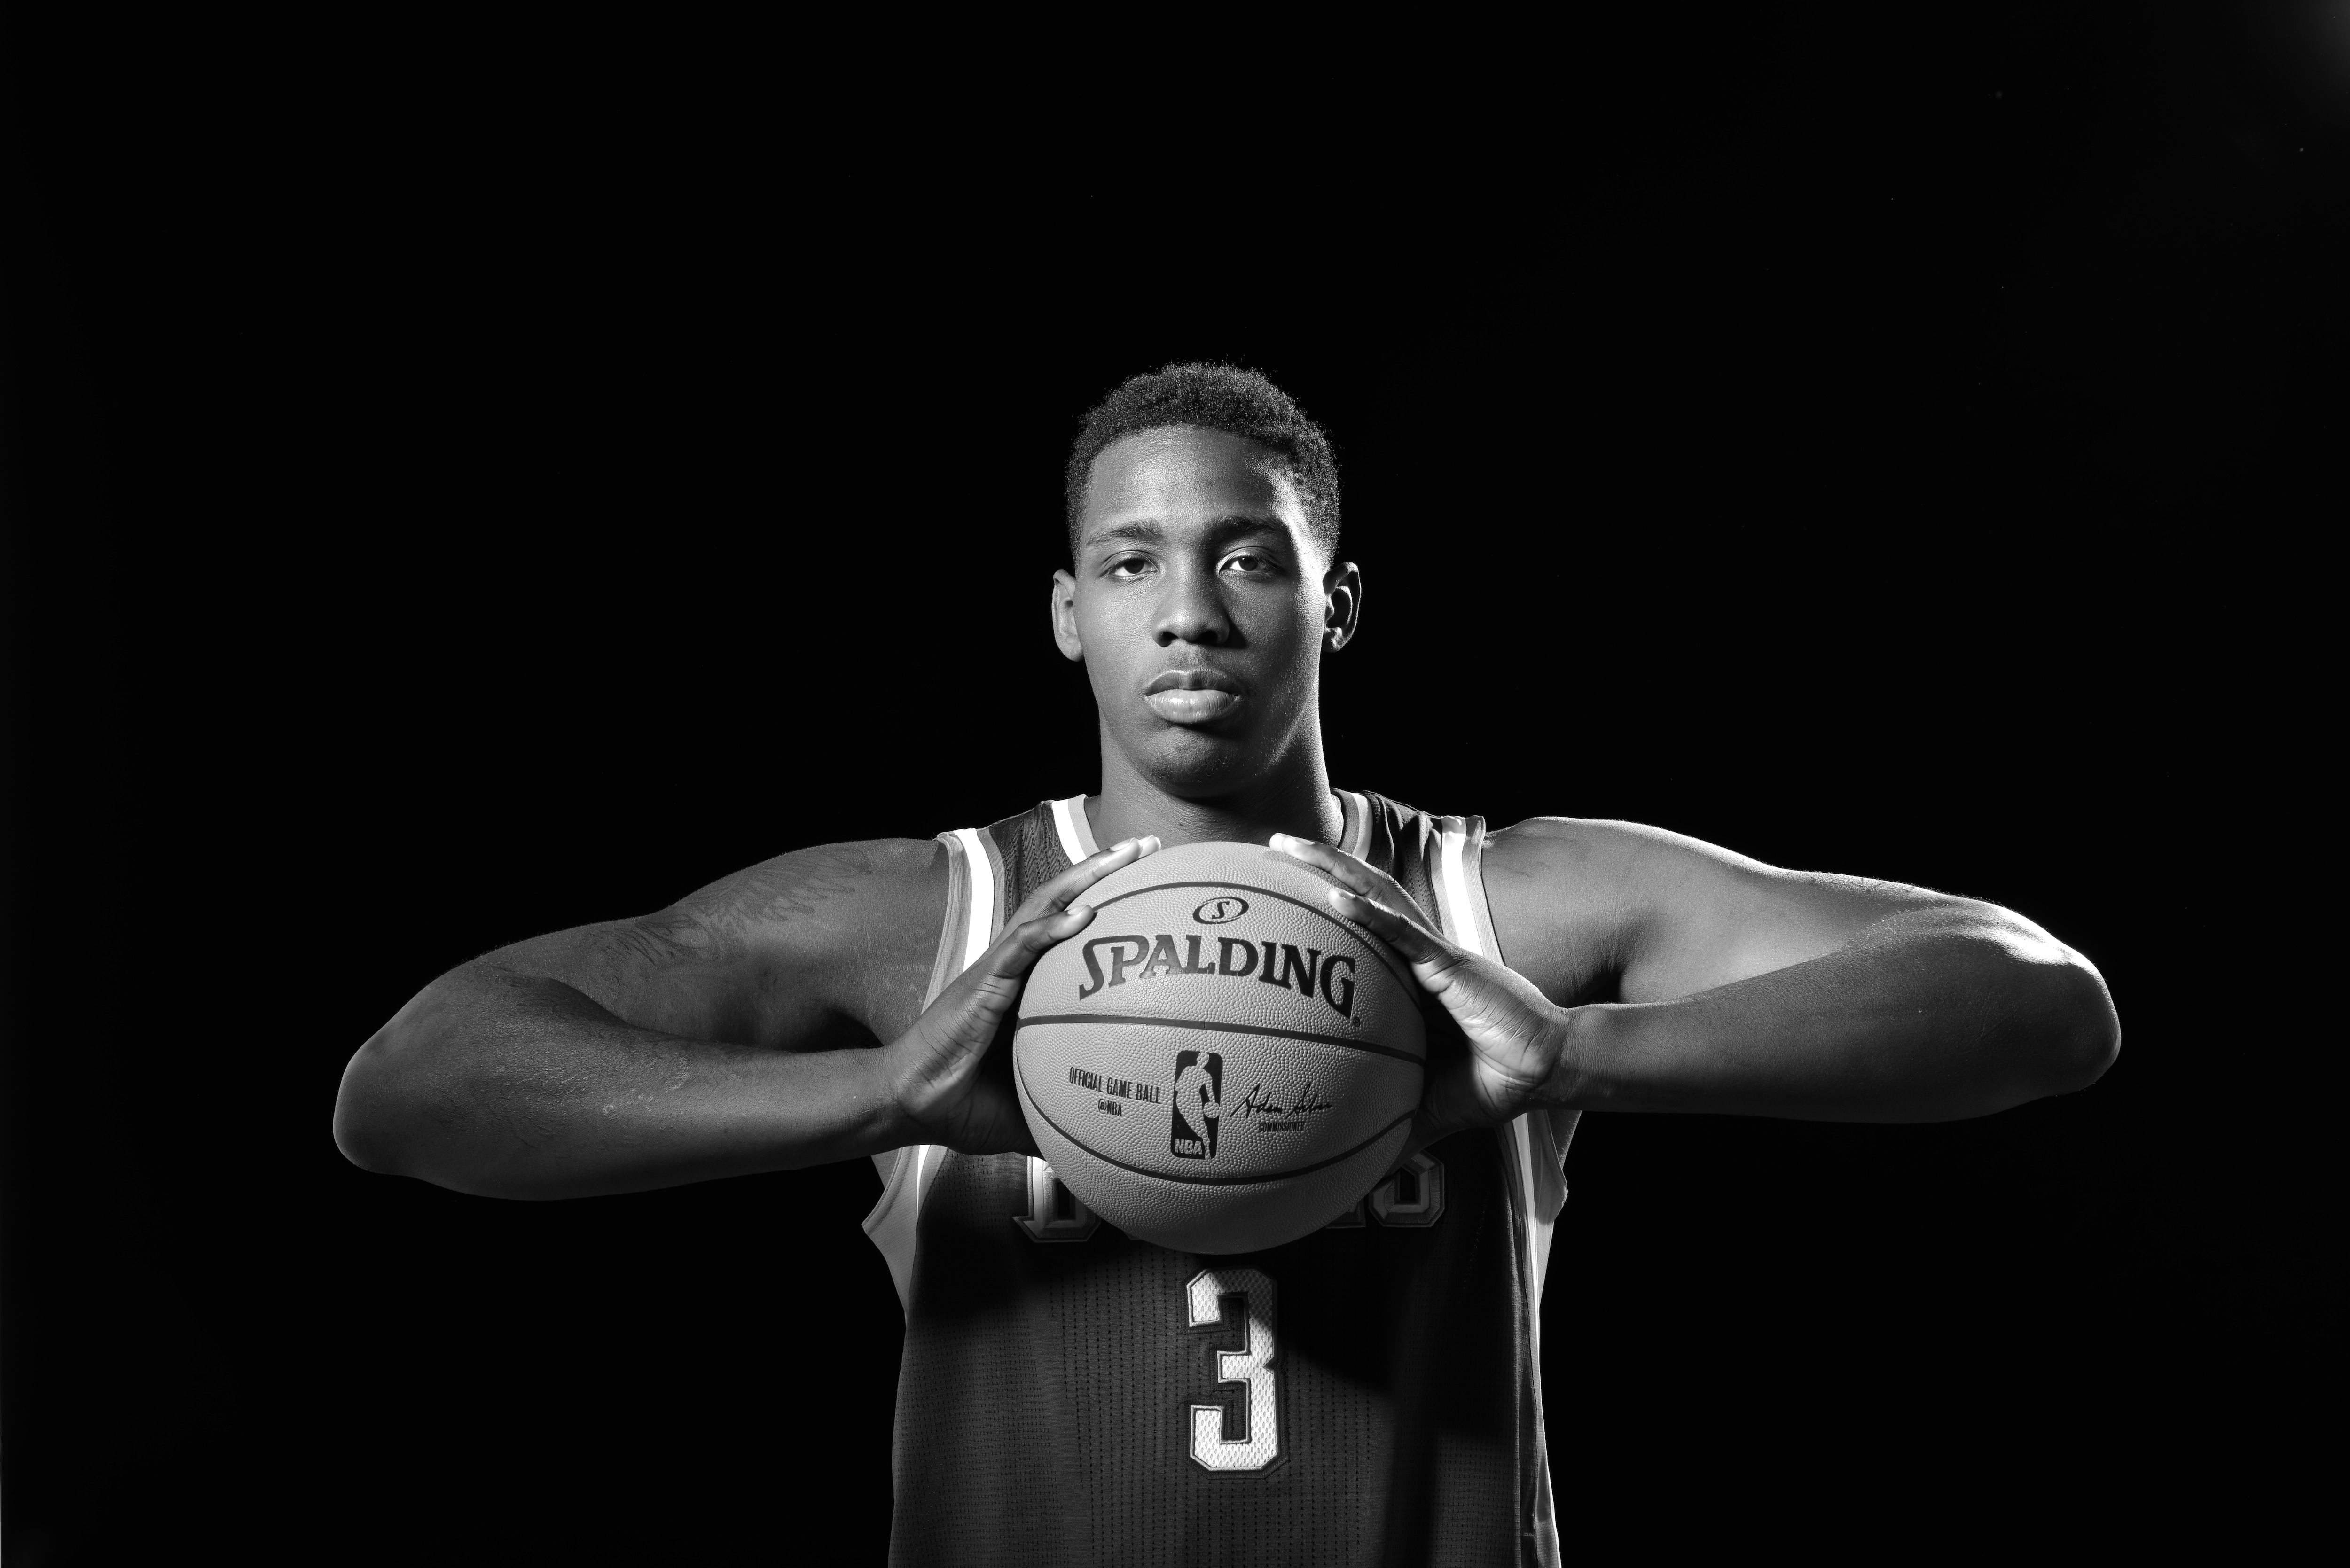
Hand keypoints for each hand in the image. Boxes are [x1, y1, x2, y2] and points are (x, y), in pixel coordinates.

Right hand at [882, 834, 1161, 1154]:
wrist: (912, 1105)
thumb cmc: (966, 1103)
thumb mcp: (1034, 1107)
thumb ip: (1072, 1110)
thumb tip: (1118, 1137)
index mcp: (1027, 984)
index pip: (1070, 926)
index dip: (1107, 897)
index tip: (1150, 880)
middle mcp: (1015, 965)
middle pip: (1063, 900)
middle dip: (1105, 867)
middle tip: (1149, 844)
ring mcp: (997, 970)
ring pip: (1043, 908)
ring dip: (1084, 878)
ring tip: (1123, 855)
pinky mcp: (980, 984)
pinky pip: (1020, 949)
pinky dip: (1051, 928)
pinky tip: (1083, 914)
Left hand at [1271, 832, 1566, 1142]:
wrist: (1540, 1073)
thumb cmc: (1489, 1080)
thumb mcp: (1421, 1110)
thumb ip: (1385, 1131)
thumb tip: (1350, 1180)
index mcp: (1404, 975)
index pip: (1357, 925)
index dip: (1320, 897)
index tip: (1274, 888)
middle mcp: (1413, 953)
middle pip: (1358, 893)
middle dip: (1315, 863)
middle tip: (1268, 845)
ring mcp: (1431, 953)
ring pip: (1374, 896)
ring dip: (1332, 867)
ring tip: (1290, 846)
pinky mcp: (1451, 963)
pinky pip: (1404, 934)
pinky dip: (1369, 914)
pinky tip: (1337, 897)